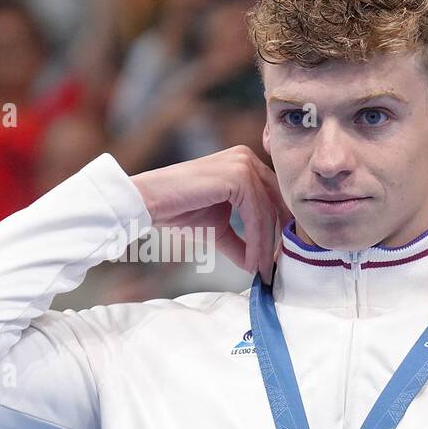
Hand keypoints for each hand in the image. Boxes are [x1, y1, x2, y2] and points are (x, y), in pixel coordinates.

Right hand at [129, 145, 290, 282]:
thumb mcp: (218, 228)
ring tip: (261, 270)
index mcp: (244, 164)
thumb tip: (259, 265)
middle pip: (274, 203)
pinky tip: (252, 262)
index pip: (272, 197)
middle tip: (274, 268)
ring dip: (265, 246)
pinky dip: (256, 242)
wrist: (149, 202)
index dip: (277, 228)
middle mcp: (247, 158)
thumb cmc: (178, 211)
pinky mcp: (237, 176)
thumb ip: (242, 241)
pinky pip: (255, 215)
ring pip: (266, 212)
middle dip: (276, 238)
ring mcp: (243, 164)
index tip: (275, 258)